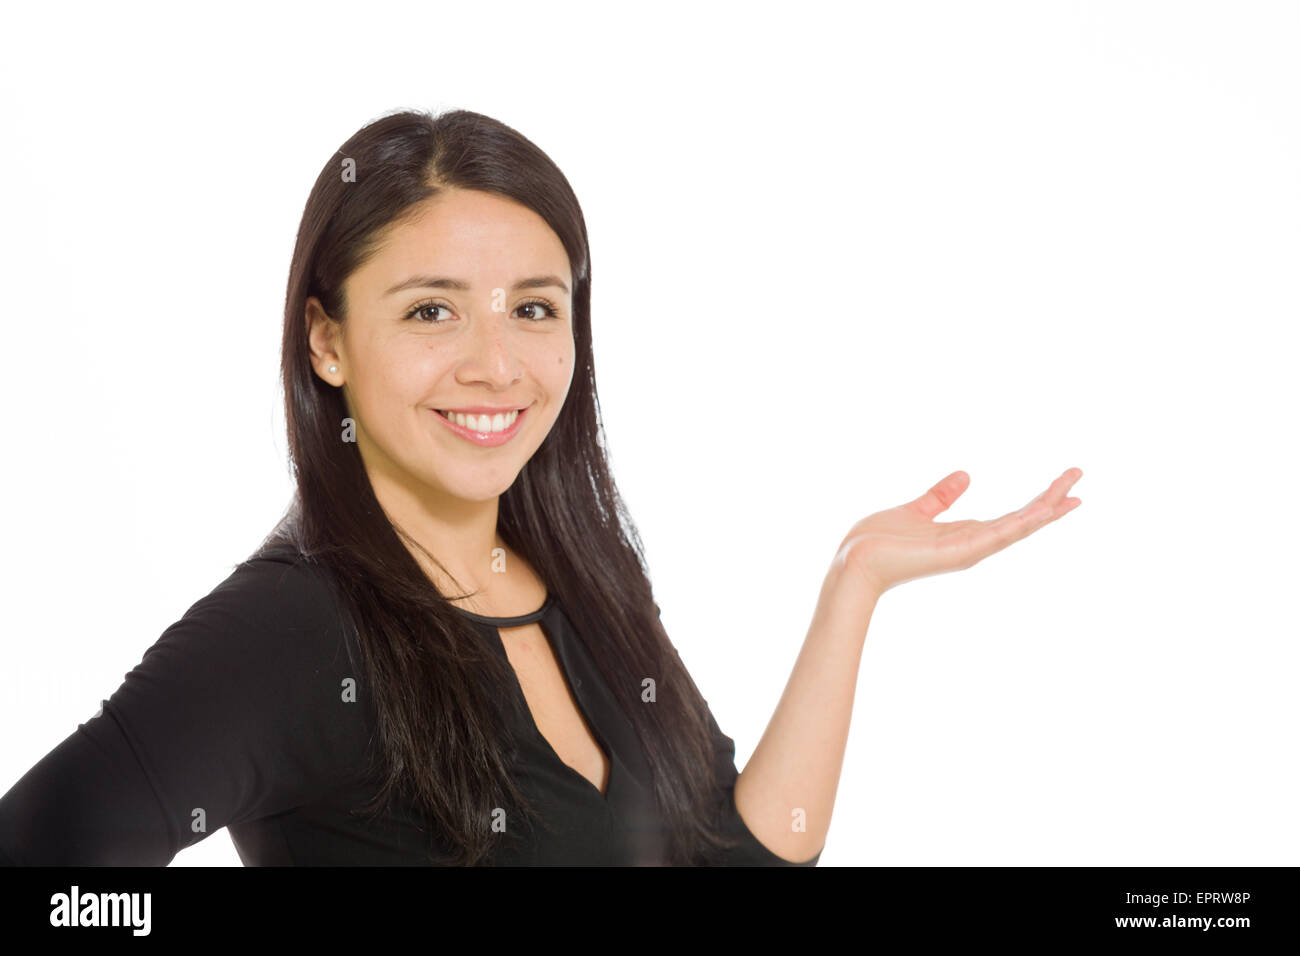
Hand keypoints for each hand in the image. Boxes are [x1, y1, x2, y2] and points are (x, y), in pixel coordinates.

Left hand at [832, 468, 1082, 596]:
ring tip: (1073, 491)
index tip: (1065, 487)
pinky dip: (1022, 524)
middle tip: (1080, 478)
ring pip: (1018, 527)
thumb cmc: (877, 542)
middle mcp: (973, 544)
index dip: (1039, 502)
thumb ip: (941, 496)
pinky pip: (997, 536)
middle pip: (1023, 520)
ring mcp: (969, 550)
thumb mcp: (916, 510)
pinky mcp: (959, 553)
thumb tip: (966, 475)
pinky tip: (1043, 511)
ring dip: (1046, 509)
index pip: (1011, 516)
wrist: (854, 562)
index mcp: (964, 534)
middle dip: (1052, 500)